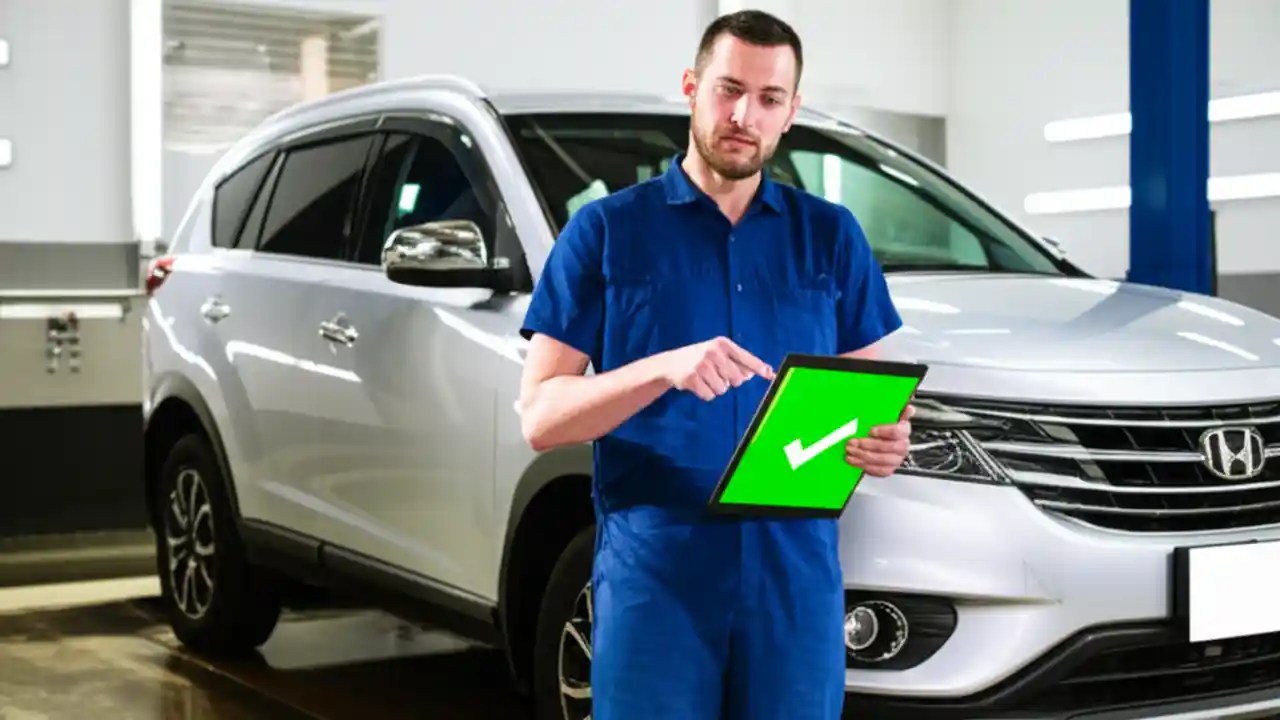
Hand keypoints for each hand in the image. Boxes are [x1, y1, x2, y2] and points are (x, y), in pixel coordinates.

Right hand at [659, 337, 774, 400]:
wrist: (670, 363)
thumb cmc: (701, 358)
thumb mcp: (718, 353)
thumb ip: (738, 362)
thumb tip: (761, 372)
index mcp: (723, 344)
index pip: (746, 358)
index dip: (759, 368)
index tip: (770, 375)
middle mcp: (713, 352)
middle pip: (737, 379)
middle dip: (730, 382)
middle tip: (718, 375)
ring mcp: (702, 365)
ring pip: (723, 389)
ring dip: (717, 388)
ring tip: (706, 378)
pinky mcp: (692, 378)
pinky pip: (710, 396)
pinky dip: (706, 394)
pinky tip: (698, 385)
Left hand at [846, 404, 914, 476]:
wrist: (884, 440)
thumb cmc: (884, 427)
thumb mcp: (889, 416)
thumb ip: (897, 411)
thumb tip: (908, 408)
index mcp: (904, 430)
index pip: (897, 432)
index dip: (883, 431)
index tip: (871, 430)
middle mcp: (902, 446)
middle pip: (887, 447)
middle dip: (867, 445)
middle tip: (853, 442)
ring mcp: (897, 459)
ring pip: (881, 460)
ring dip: (863, 456)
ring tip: (850, 451)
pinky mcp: (889, 469)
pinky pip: (878, 470)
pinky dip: (863, 465)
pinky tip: (853, 460)